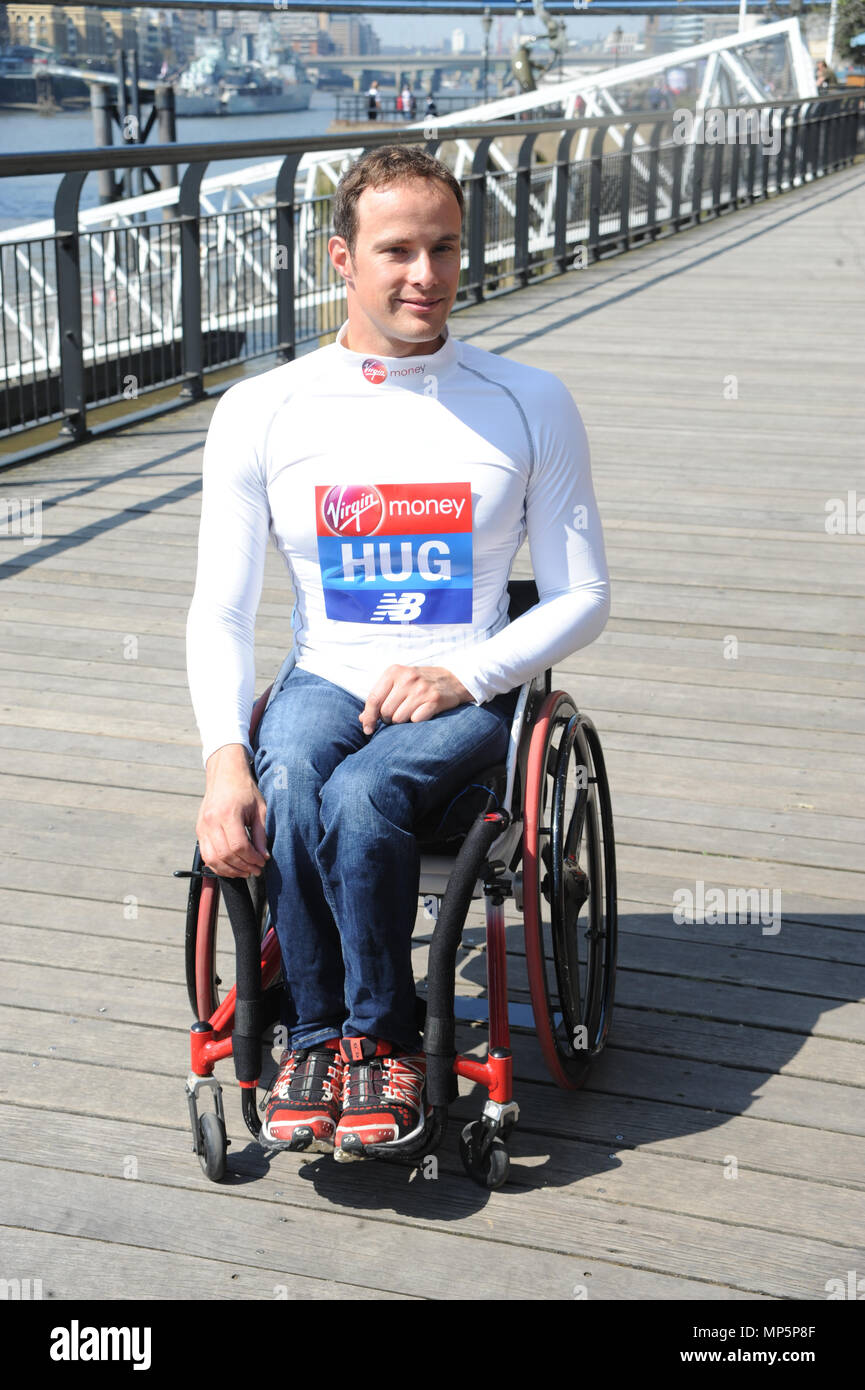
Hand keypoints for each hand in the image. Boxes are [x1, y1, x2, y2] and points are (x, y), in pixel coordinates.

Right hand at [196, 743, 269, 877]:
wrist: (225, 775)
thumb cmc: (244, 790)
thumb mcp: (259, 810)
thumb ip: (261, 835)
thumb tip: (263, 856)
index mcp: (228, 814)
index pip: (239, 846)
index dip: (252, 858)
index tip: (262, 862)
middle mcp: (211, 821)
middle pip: (225, 855)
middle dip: (243, 867)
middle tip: (256, 870)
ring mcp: (202, 827)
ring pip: (213, 859)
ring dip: (230, 870)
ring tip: (245, 871)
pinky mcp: (199, 830)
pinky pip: (206, 855)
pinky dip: (218, 866)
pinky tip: (231, 867)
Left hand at [359, 665, 473, 735]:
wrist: (453, 679)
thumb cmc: (419, 684)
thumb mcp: (397, 683)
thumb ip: (379, 698)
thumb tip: (362, 720)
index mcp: (394, 671)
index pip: (373, 699)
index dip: (368, 717)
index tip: (368, 729)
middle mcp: (407, 678)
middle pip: (386, 712)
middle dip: (388, 719)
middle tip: (397, 715)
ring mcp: (422, 689)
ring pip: (399, 718)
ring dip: (402, 721)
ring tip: (410, 713)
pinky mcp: (435, 700)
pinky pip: (416, 720)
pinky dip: (416, 721)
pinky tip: (421, 713)